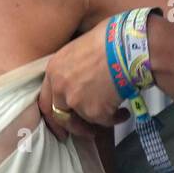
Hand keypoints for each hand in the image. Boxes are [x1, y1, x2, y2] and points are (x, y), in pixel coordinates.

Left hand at [38, 16, 130, 140]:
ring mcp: (75, 100)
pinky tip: (124, 113)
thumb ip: (73, 68)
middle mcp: (59, 87)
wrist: (127, 46)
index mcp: (54, 70)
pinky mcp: (93, 111)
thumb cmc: (109, 40)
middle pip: (59, 114)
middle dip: (71, 126)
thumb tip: (82, 78)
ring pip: (83, 121)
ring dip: (97, 123)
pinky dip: (115, 119)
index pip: (46, 97)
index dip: (53, 111)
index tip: (60, 121)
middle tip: (84, 132)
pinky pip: (103, 121)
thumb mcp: (79, 48)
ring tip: (112, 117)